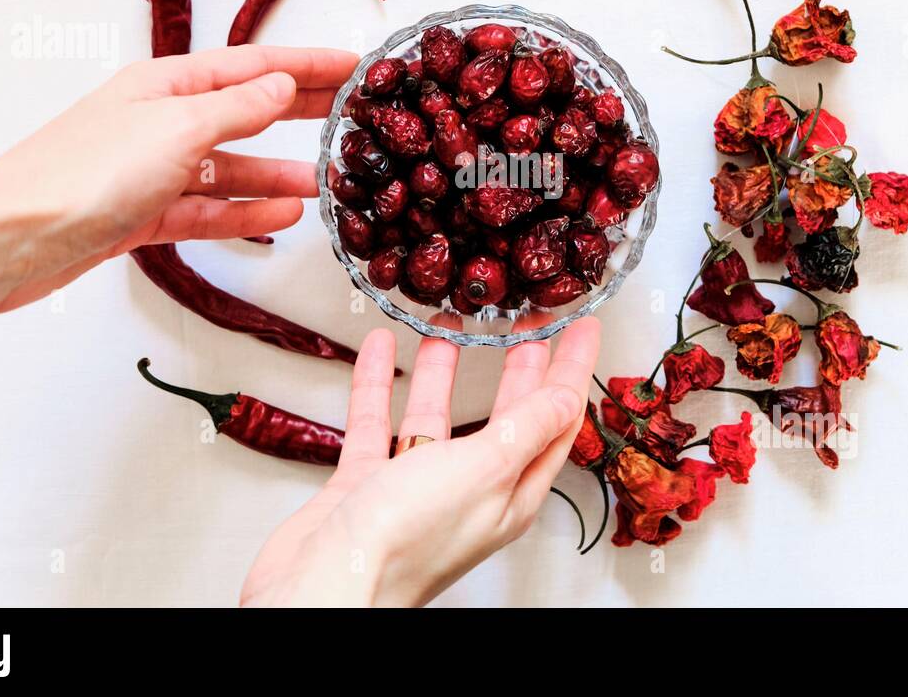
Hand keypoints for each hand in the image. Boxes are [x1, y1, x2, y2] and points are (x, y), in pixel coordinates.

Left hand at [0, 44, 356, 311]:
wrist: (12, 238)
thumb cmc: (81, 173)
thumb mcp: (177, 128)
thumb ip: (237, 110)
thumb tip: (283, 86)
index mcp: (166, 85)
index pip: (253, 66)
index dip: (307, 64)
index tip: (354, 65)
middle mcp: (160, 121)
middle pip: (246, 112)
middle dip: (300, 112)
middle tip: (352, 114)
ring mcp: (152, 170)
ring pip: (231, 167)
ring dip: (278, 173)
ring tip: (328, 180)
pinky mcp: (143, 216)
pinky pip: (209, 210)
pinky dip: (245, 212)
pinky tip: (281, 214)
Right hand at [240, 315, 601, 606]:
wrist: (324, 582)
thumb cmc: (405, 542)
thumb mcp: (483, 469)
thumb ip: (526, 428)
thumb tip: (569, 394)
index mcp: (510, 492)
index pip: (554, 420)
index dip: (570, 370)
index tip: (582, 328)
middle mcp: (468, 489)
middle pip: (503, 415)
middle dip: (518, 367)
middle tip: (530, 325)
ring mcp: (415, 486)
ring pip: (438, 414)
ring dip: (444, 368)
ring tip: (452, 325)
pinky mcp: (367, 484)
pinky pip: (378, 422)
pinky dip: (378, 383)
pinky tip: (379, 349)